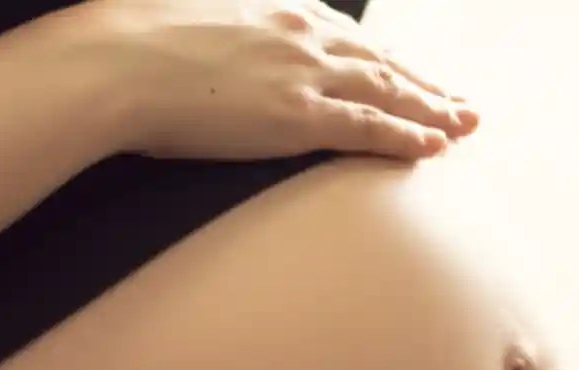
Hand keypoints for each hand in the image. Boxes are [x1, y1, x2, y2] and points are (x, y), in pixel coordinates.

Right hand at [79, 0, 477, 159]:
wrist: (114, 62)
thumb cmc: (132, 41)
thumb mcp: (187, 16)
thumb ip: (221, 26)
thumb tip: (220, 44)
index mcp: (277, 10)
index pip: (349, 36)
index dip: (386, 58)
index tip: (412, 72)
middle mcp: (301, 36)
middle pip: (381, 62)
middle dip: (426, 85)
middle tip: (460, 105)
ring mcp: (304, 75)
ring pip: (388, 92)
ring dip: (432, 111)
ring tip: (464, 126)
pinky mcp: (298, 116)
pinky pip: (368, 127)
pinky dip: (405, 137)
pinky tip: (434, 147)